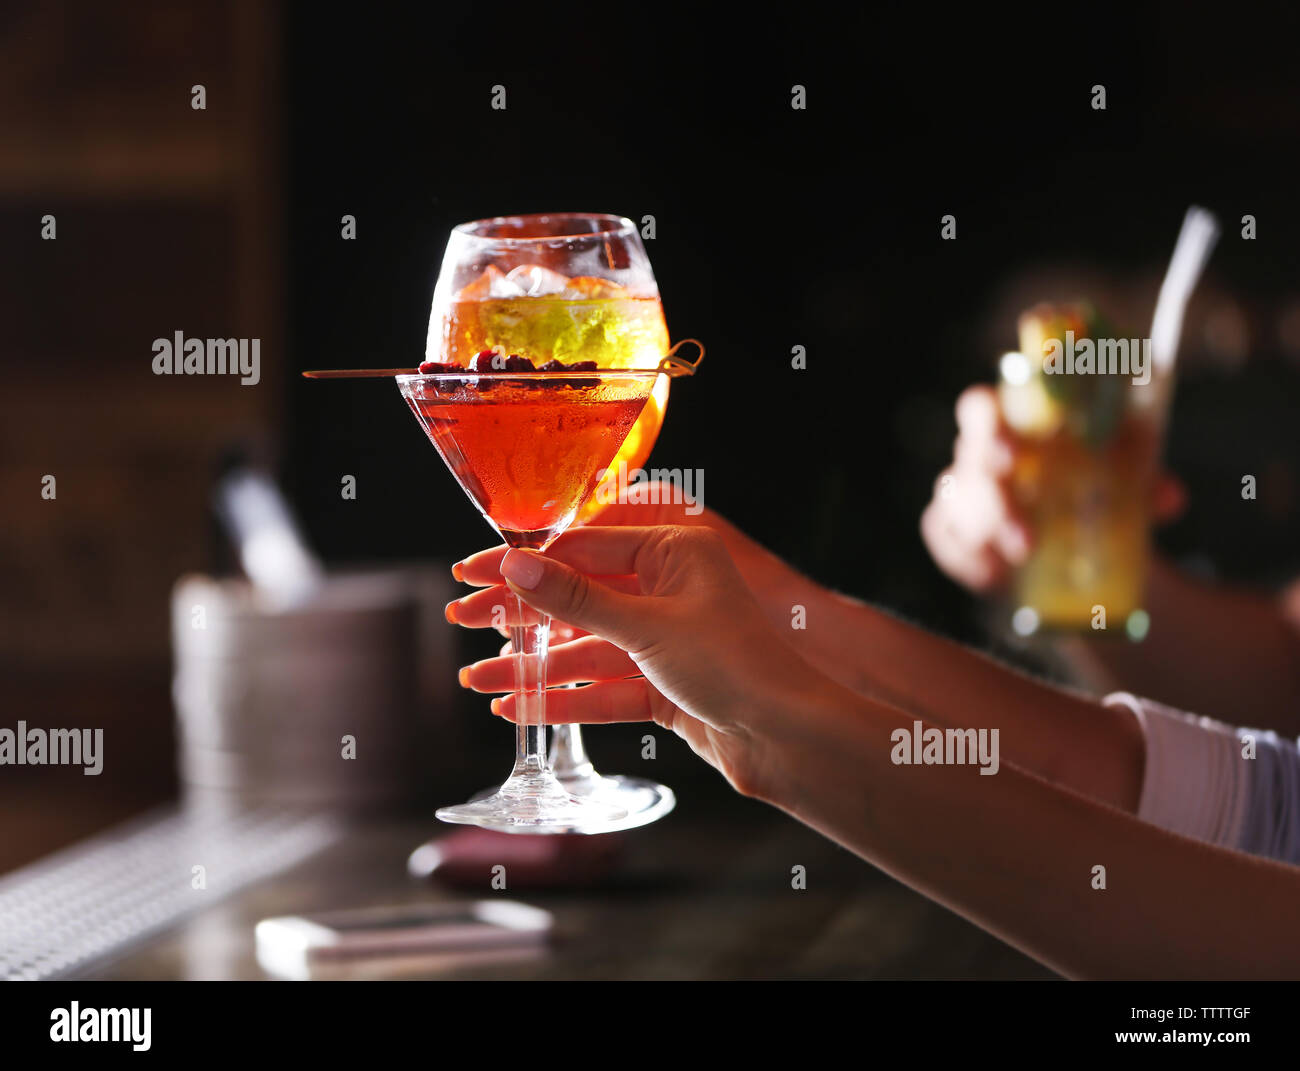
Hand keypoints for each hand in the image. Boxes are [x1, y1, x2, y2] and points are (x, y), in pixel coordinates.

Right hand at [448, 525, 817, 798]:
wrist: (787, 739)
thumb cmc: (735, 665)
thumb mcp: (647, 626)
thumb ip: (577, 598)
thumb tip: (516, 566)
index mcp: (675, 551)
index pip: (582, 548)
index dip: (524, 563)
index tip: (473, 572)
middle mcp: (671, 589)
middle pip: (580, 598)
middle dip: (521, 617)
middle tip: (462, 620)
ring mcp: (668, 639)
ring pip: (587, 648)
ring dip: (534, 667)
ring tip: (479, 683)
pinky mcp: (666, 686)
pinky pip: (605, 687)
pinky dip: (566, 698)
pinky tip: (520, 708)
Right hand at [920, 385, 1185, 591]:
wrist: (1083, 555)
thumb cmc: (1098, 495)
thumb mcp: (1129, 483)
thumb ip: (1146, 483)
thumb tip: (1169, 495)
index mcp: (1017, 425)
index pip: (987, 404)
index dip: (992, 413)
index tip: (1017, 441)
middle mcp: (982, 453)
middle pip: (970, 447)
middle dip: (990, 468)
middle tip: (1013, 476)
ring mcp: (964, 495)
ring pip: (958, 498)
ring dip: (992, 521)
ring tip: (1026, 548)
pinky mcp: (954, 536)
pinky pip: (947, 539)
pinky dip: (969, 556)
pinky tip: (997, 571)